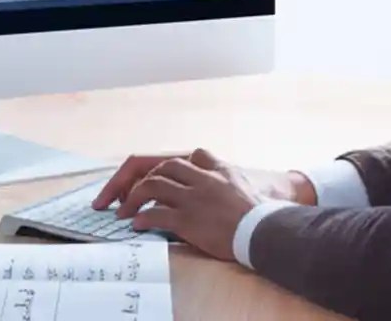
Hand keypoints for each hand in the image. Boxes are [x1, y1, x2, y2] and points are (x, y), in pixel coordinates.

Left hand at [95, 149, 310, 261]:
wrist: (266, 232)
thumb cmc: (260, 215)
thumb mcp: (245, 186)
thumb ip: (227, 177)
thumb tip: (213, 178)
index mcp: (217, 171)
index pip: (192, 157)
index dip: (174, 167)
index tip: (160, 179)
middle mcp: (202, 179)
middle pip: (163, 167)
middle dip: (142, 179)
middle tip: (129, 194)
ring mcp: (194, 199)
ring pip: (153, 186)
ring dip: (133, 198)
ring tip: (124, 212)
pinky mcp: (188, 220)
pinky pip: (156, 214)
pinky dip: (142, 218)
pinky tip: (137, 225)